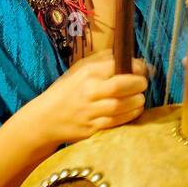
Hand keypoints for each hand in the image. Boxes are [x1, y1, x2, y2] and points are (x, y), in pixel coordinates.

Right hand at [21, 50, 147, 144]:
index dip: (136, 67)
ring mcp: (90, 111)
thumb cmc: (68, 91)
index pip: (117, 66)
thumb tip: (133, 58)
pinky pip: (117, 122)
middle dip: (139, 84)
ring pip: (122, 105)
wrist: (45, 119)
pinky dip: (130, 115)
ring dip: (137, 101)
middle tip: (142, 84)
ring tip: (139, 98)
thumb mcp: (80, 70)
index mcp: (87, 73)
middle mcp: (89, 91)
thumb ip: (105, 61)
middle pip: (122, 86)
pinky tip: (133, 110)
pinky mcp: (92, 128)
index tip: (142, 70)